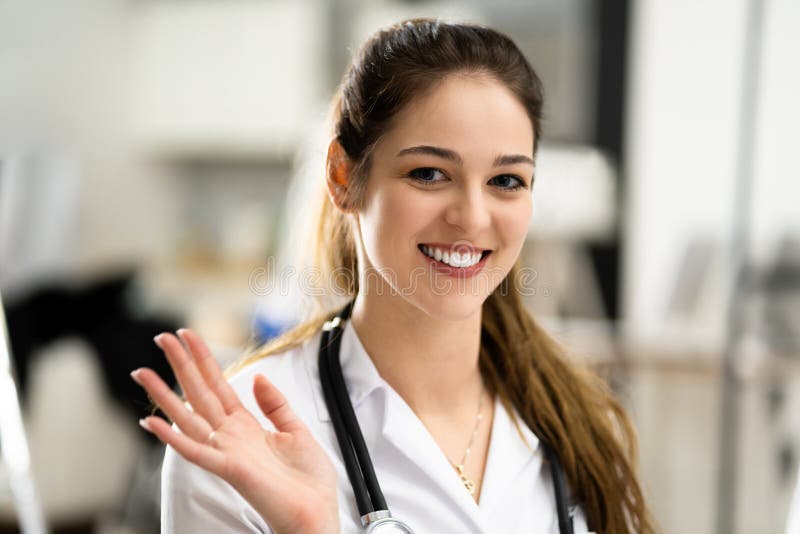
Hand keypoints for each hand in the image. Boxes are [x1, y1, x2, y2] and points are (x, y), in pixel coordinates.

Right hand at [131, 328, 339, 533]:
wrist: (317, 513)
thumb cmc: (308, 481)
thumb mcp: (296, 431)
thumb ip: (276, 404)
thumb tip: (257, 377)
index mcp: (247, 426)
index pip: (219, 385)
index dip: (203, 359)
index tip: (188, 335)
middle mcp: (231, 436)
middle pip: (199, 393)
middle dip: (181, 365)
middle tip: (161, 337)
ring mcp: (227, 452)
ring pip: (189, 418)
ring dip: (165, 395)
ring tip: (143, 372)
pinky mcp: (230, 469)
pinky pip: (197, 451)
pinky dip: (174, 437)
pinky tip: (153, 421)